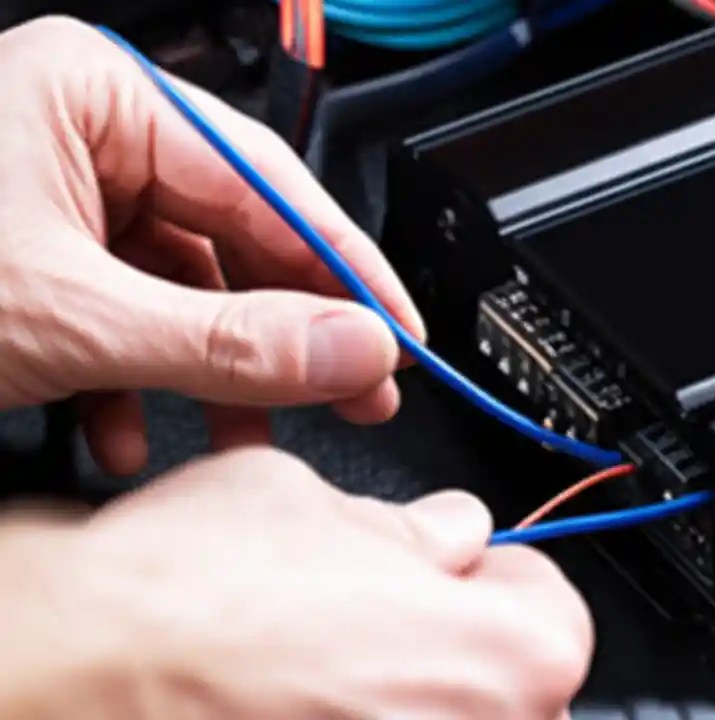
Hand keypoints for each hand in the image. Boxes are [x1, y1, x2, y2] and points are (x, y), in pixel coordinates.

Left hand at [0, 16, 425, 474]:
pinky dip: (131, 380)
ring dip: (205, 375)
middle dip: (279, 336)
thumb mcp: (67, 318)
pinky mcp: (31, 253)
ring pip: (177, 287)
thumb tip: (353, 348)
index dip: (346, 272)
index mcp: (95, 96)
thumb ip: (228, 340)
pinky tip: (123, 432)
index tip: (398, 338)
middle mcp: (80, 131)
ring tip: (241, 438)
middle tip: (348, 393)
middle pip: (230, 239)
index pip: (269, 186)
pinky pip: (120, 310)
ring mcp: (54, 193)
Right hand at [0, 447, 593, 718]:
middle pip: (501, 684)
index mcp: (504, 658)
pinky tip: (277, 704)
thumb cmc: (176, 604)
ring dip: (395, 696)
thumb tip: (448, 531)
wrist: (54, 682)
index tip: (455, 572)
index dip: (493, 578)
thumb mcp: (308, 503)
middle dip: (444, 643)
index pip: (550, 611)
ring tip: (307, 667)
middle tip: (368, 617)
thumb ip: (407, 527)